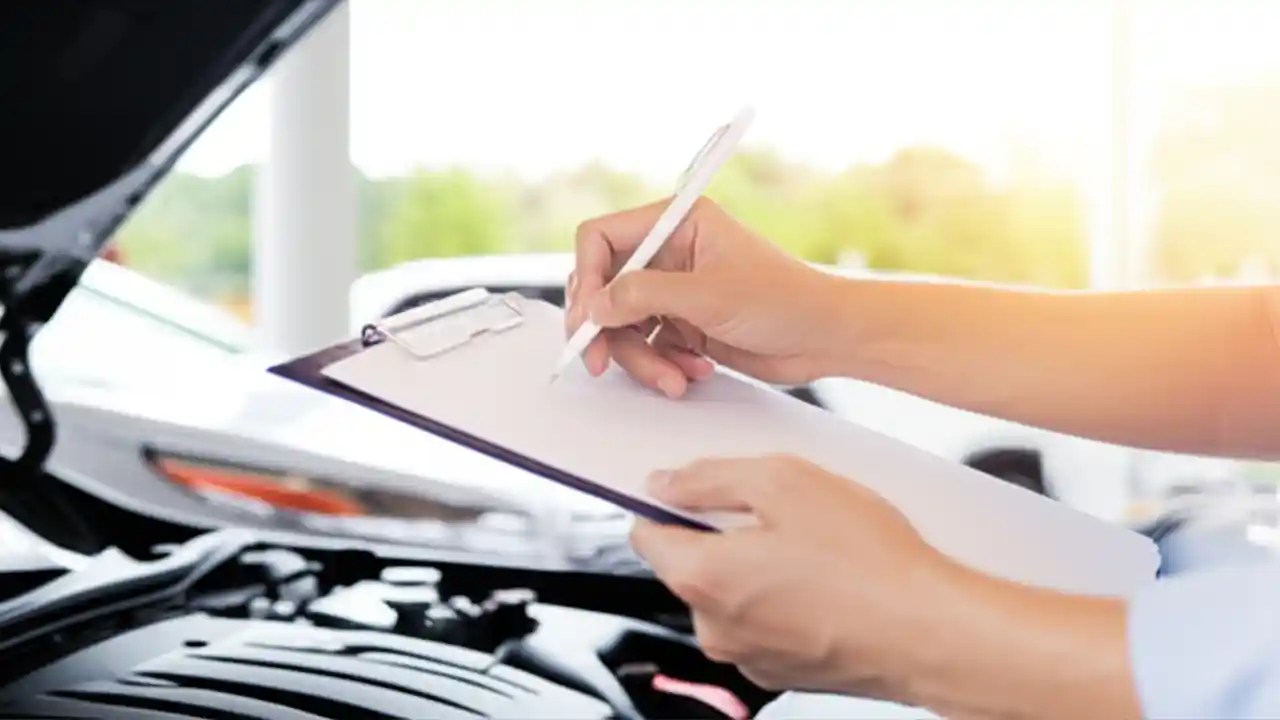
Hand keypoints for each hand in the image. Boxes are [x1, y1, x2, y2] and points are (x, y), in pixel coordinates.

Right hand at [566, 197, 849, 396]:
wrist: (825, 338)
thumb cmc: (784, 301)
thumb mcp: (708, 295)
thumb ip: (643, 295)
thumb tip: (595, 303)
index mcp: (676, 223)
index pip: (601, 238)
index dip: (587, 278)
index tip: (588, 317)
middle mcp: (670, 252)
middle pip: (604, 288)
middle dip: (604, 329)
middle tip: (598, 361)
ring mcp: (674, 290)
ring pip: (622, 326)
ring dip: (641, 359)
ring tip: (672, 378)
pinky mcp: (682, 324)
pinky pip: (647, 346)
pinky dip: (662, 365)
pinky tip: (692, 372)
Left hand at [630, 456, 1143, 719]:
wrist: (932, 633)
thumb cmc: (868, 560)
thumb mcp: (784, 482)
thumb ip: (710, 477)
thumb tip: (666, 483)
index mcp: (700, 579)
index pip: (644, 533)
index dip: (668, 501)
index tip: (695, 484)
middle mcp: (713, 628)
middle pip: (690, 564)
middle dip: (722, 532)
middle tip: (778, 508)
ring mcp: (749, 657)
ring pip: (731, 593)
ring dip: (756, 564)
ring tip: (814, 544)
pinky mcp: (784, 671)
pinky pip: (766, 620)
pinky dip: (784, 596)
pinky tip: (828, 578)